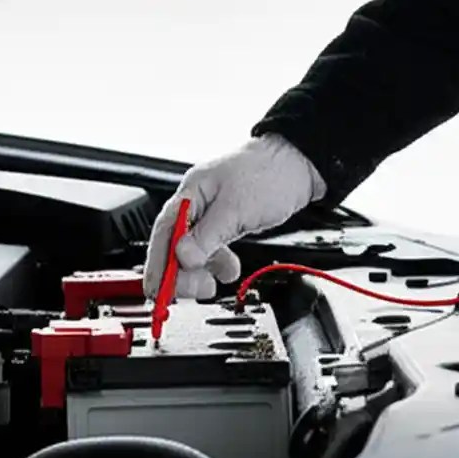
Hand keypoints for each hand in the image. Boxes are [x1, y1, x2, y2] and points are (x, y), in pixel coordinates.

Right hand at [143, 134, 326, 299]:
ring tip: (213, 283)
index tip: (160, 291)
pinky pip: (211, 253)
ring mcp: (210, 217)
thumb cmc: (270, 173)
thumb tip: (183, 257)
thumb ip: (208, 235)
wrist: (299, 165)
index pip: (164, 234)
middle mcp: (195, 206)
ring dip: (200, 273)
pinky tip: (228, 271)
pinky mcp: (225, 225)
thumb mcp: (236, 207)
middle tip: (198, 289)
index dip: (158, 264)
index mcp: (190, 194)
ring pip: (192, 254)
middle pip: (174, 248)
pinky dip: (217, 266)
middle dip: (181, 273)